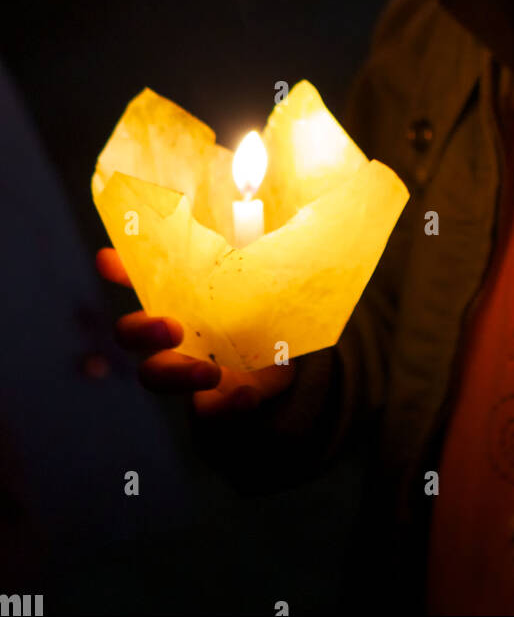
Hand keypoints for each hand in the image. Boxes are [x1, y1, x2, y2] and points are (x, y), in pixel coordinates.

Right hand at [96, 246, 295, 418]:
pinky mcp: (215, 404)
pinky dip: (226, 406)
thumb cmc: (276, 314)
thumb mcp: (272, 279)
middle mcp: (177, 332)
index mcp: (186, 296)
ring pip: (155, 375)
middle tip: (172, 328)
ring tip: (211, 373)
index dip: (122, 268)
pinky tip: (248, 396)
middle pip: (131, 333)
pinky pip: (207, 413)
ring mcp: (190, 369)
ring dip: (176, 374)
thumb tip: (262, 203)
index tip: (108, 259)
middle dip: (141, 329)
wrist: (301, 369)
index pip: (144, 278)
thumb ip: (263, 253)